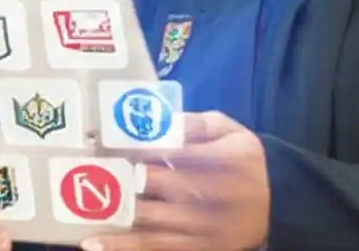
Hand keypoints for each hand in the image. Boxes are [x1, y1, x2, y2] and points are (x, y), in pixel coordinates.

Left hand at [82, 112, 269, 250]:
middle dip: (129, 179)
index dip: (149, 147)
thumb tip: (163, 120)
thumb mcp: (230, 131)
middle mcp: (216, 197)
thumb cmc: (243, 161)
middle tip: (92, 169)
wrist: (276, 206)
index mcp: (227, 160)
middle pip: (165, 187)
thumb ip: (196, 123)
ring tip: (83, 207)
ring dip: (118, 216)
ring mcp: (205, 228)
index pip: (182, 152)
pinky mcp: (198, 249)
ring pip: (155, 222)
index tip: (118, 141)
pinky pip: (157, 250)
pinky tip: (95, 243)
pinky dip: (125, 248)